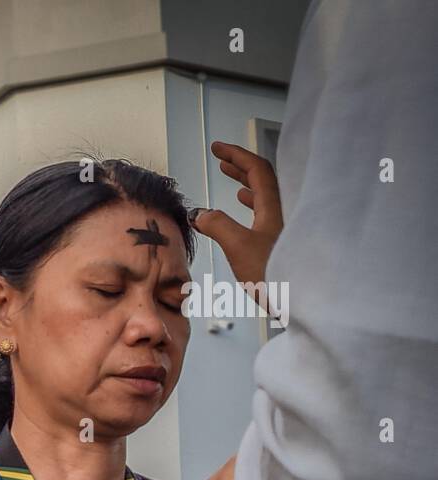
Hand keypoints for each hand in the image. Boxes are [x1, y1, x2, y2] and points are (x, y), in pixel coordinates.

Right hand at [190, 142, 282, 288]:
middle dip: (241, 167)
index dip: (236, 155)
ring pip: (267, 198)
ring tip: (233, 183)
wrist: (306, 304)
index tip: (217, 148)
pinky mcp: (286, 244)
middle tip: (222, 161)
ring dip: (247, 187)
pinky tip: (246, 216)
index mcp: (275, 208)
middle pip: (264, 180)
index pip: (257, 169)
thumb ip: (217, 226)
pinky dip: (254, 208)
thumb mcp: (239, 248)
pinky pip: (269, 216)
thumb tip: (199, 213)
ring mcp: (287, 228)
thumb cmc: (278, 276)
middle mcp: (285, 214)